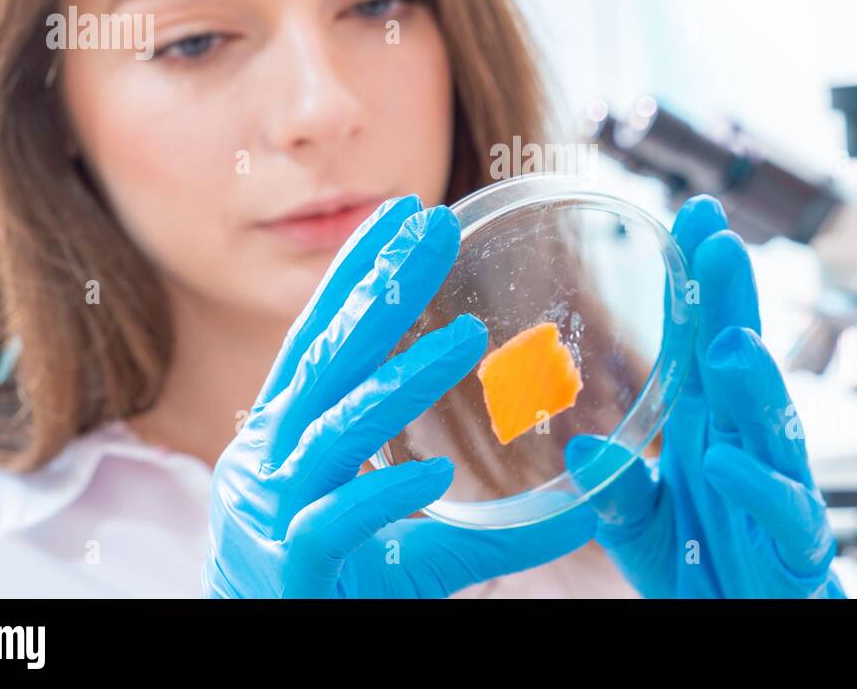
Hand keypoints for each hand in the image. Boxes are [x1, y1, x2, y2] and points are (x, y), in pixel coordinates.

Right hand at [204, 194, 596, 597]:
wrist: (272, 663)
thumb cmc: (340, 596)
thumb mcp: (426, 553)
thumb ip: (501, 529)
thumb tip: (585, 506)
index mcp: (290, 439)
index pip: (324, 339)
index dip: (358, 274)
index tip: (401, 214)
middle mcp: (271, 461)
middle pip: (328, 361)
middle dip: (380, 290)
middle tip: (431, 227)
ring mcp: (273, 512)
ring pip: (336, 435)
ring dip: (400, 385)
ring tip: (468, 343)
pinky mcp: (290, 568)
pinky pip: (335, 522)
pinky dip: (383, 495)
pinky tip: (434, 472)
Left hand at [566, 195, 844, 597]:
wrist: (748, 628)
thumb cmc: (703, 563)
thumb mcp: (641, 524)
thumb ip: (616, 488)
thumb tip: (583, 449)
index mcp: (707, 422)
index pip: (702, 337)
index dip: (699, 280)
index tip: (692, 215)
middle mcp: (745, 439)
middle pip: (741, 357)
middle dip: (733, 300)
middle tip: (719, 240)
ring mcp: (777, 483)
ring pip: (770, 423)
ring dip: (754, 380)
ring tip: (730, 342)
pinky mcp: (794, 539)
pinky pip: (779, 506)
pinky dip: (754, 482)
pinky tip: (722, 460)